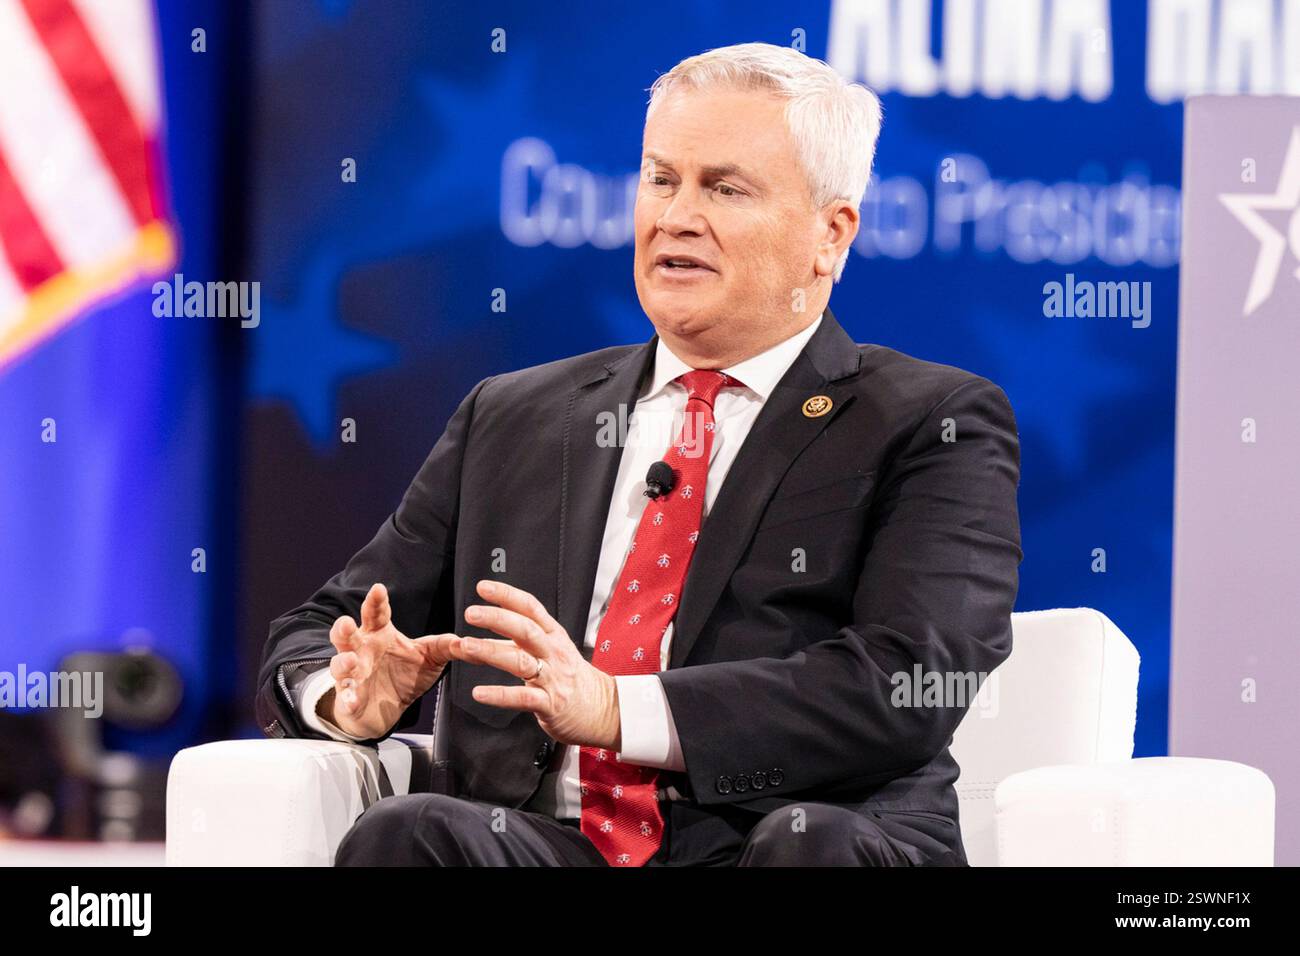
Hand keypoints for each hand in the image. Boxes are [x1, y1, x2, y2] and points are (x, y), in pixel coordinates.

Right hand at [322, 582, 460, 738]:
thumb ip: (447, 646)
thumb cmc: (402, 675)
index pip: (376, 613)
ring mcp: (352, 674)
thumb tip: (467, 641)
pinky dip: (349, 699)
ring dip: (344, 662)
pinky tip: (353, 701)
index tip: (378, 588)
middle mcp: (361, 651)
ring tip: (351, 661)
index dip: (375, 601)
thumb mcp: (429, 657)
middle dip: (343, 628)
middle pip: (346, 635)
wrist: (384, 710)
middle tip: (347, 622)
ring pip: (340, 664)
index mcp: (380, 634)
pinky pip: (347, 698)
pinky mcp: (349, 698)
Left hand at [450, 580, 621, 749]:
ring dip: (491, 652)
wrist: (603, 708)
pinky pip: (522, 698)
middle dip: (497, 618)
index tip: (484, 588)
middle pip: (525, 629)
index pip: (531, 608)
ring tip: (467, 647)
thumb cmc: (572, 678)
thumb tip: (478, 634)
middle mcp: (553, 653)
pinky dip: (499, 695)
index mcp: (553, 636)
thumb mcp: (551, 651)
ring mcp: (552, 678)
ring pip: (520, 661)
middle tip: (472, 613)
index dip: (507, 595)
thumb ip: (516, 643)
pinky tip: (479, 693)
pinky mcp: (550, 703)